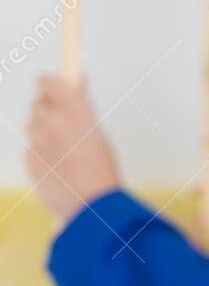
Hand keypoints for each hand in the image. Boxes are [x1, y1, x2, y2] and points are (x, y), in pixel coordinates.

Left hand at [25, 75, 120, 222]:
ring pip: (32, 127)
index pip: (51, 84)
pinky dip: (41, 154)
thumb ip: (82, 108)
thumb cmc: (102, 170)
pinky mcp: (29, 158)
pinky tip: (58, 167)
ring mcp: (37, 140)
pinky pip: (31, 150)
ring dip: (42, 132)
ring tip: (63, 151)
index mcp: (76, 112)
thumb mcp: (98, 133)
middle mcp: (53, 122)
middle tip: (59, 121)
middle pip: (38, 104)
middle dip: (46, 108)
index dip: (48, 82)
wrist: (91, 204)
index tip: (46, 81)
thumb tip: (76, 82)